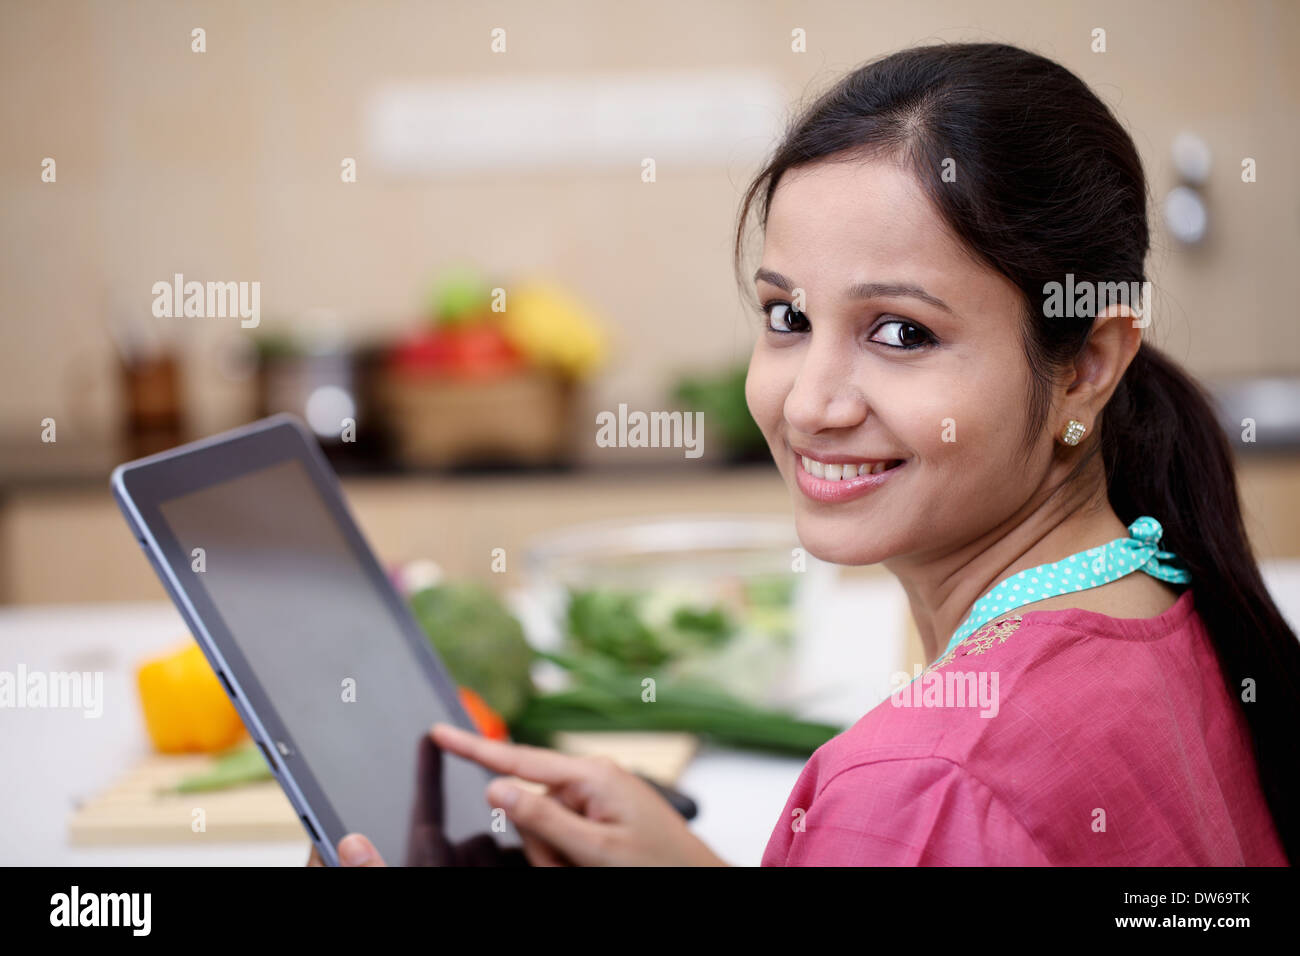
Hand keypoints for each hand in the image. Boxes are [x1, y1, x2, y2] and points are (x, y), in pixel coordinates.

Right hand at [307, 723, 726, 865]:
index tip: (436, 732)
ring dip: (559, 861)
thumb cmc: (661, 866)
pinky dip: (570, 863)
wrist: (702, 883)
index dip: (472, 748)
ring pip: (544, 834)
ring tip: (596, 871)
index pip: (518, 760)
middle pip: (530, 810)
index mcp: (592, 775)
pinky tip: (597, 869)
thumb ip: (543, 820)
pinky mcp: (602, 821)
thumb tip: (495, 788)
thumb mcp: (596, 851)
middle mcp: (592, 780)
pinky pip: (563, 842)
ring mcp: (598, 802)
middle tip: (578, 867)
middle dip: (543, 848)